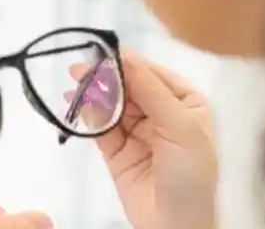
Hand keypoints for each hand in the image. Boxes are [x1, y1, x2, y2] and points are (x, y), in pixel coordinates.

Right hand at [91, 52, 217, 228]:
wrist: (174, 228)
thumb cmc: (191, 177)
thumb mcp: (181, 129)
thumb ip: (151, 91)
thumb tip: (125, 57)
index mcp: (185, 102)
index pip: (151, 73)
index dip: (126, 63)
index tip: (101, 54)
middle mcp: (161, 111)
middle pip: (127, 85)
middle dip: (104, 78)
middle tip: (78, 71)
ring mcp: (136, 130)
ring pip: (110, 102)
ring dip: (91, 94)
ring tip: (74, 88)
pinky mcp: (115, 148)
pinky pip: (98, 124)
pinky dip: (86, 114)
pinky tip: (74, 105)